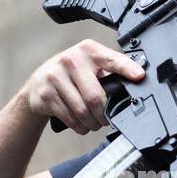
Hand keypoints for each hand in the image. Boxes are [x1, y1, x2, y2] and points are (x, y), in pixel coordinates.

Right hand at [21, 39, 144, 133]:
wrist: (37, 84)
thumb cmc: (71, 75)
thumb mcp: (88, 66)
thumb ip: (108, 73)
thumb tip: (134, 85)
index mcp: (88, 50)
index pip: (111, 59)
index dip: (127, 69)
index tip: (139, 76)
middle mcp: (71, 60)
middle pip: (95, 97)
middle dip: (104, 114)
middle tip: (106, 119)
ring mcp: (56, 76)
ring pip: (83, 111)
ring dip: (92, 123)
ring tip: (94, 123)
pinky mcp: (46, 94)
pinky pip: (70, 118)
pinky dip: (80, 126)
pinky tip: (81, 123)